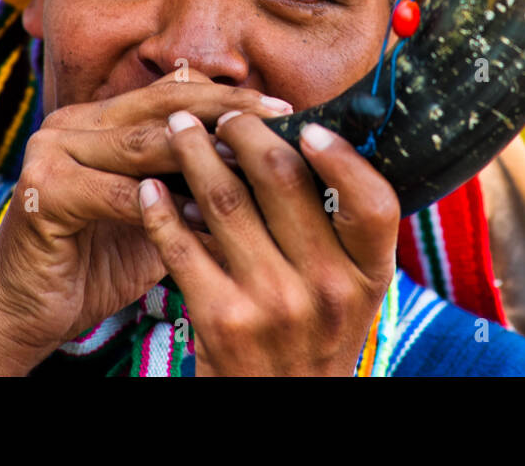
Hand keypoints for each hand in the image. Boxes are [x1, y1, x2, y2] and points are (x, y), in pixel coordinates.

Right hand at [0, 73, 291, 374]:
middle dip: (228, 111)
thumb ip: (193, 179)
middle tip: (281, 119)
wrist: (27, 309)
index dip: (230, 96)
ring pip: (143, 142)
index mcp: (101, 117)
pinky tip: (202, 215)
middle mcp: (75, 122)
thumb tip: (267, 161)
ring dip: (202, 154)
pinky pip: (116, 193)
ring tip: (251, 163)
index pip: (175, 88)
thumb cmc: (99, 261)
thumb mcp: (158, 211)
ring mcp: (53, 150)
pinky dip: (163, 206)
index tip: (285, 108)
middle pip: (164, 103)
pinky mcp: (42, 191)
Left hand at [138, 109, 399, 375]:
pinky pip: (182, 245)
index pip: (373, 200)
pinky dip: (160, 209)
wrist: (277, 410)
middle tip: (222, 115)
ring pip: (225, 200)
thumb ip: (340, 232)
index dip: (341, 155)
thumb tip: (309, 143)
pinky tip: (150, 190)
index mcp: (369, 275)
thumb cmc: (310, 339)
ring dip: (194, 153)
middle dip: (244, 133)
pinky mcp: (221, 319)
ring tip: (178, 130)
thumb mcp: (347, 292)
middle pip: (285, 179)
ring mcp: (273, 304)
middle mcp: (328, 288)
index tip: (305, 126)